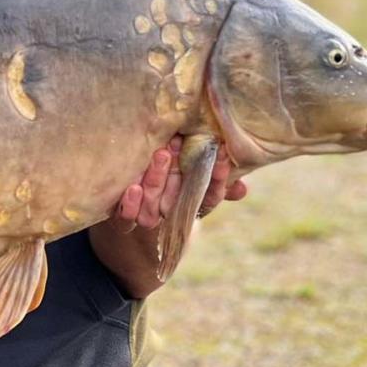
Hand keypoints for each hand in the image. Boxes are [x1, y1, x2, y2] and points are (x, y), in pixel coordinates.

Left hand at [111, 135, 247, 231]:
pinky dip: (130, 206)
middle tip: (179, 147)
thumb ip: (211, 173)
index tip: (222, 159)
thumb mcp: (187, 168)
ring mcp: (145, 217)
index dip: (218, 181)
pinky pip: (126, 219)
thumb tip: (243, 188)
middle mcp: (169, 213)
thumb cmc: (164, 173)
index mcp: (189, 202)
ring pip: (153, 210)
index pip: (210, 198)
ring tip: (161, 155)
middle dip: (181, 176)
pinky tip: (133, 188)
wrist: (125, 193)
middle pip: (179, 202)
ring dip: (157, 183)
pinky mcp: (123, 218)